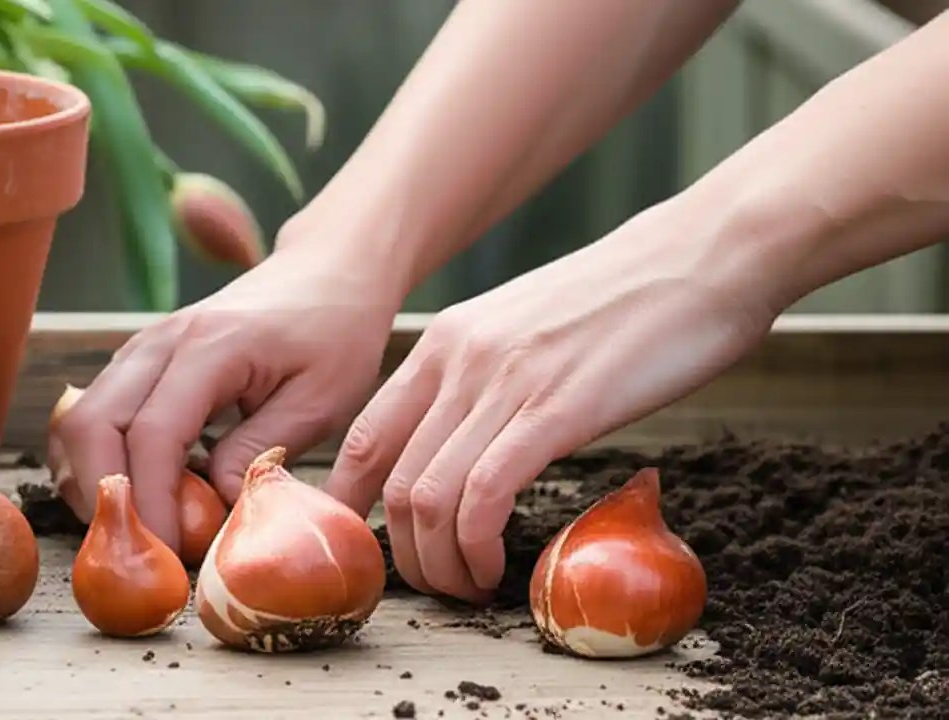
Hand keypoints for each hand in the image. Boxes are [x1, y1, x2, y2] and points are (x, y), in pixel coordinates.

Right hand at [53, 239, 400, 552]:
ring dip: (93, 482)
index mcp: (210, 347)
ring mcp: (141, 348)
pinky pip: (91, 414)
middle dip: (105, 500)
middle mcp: (160, 342)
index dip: (151, 504)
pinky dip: (96, 461)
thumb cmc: (334, 333)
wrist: (326, 273)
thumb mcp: (320, 401)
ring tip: (133, 531)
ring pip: (78, 420)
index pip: (152, 434)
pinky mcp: (138, 361)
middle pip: (92, 426)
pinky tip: (133, 496)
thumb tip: (214, 508)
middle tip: (138, 554)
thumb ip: (261, 452)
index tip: (166, 558)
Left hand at [323, 200, 780, 603]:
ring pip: (426, 498)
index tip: (375, 548)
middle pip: (389, 482)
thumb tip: (464, 442)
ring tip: (470, 587)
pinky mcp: (555, 410)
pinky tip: (499, 566)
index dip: (353, 506)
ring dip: (440, 564)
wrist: (701, 256)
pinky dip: (477, 548)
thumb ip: (484, 379)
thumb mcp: (525, 331)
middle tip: (440, 585)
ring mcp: (503, 383)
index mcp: (446, 343)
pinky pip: (484, 497)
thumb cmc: (625, 303)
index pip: (363, 438)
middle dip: (405, 554)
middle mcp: (458, 360)